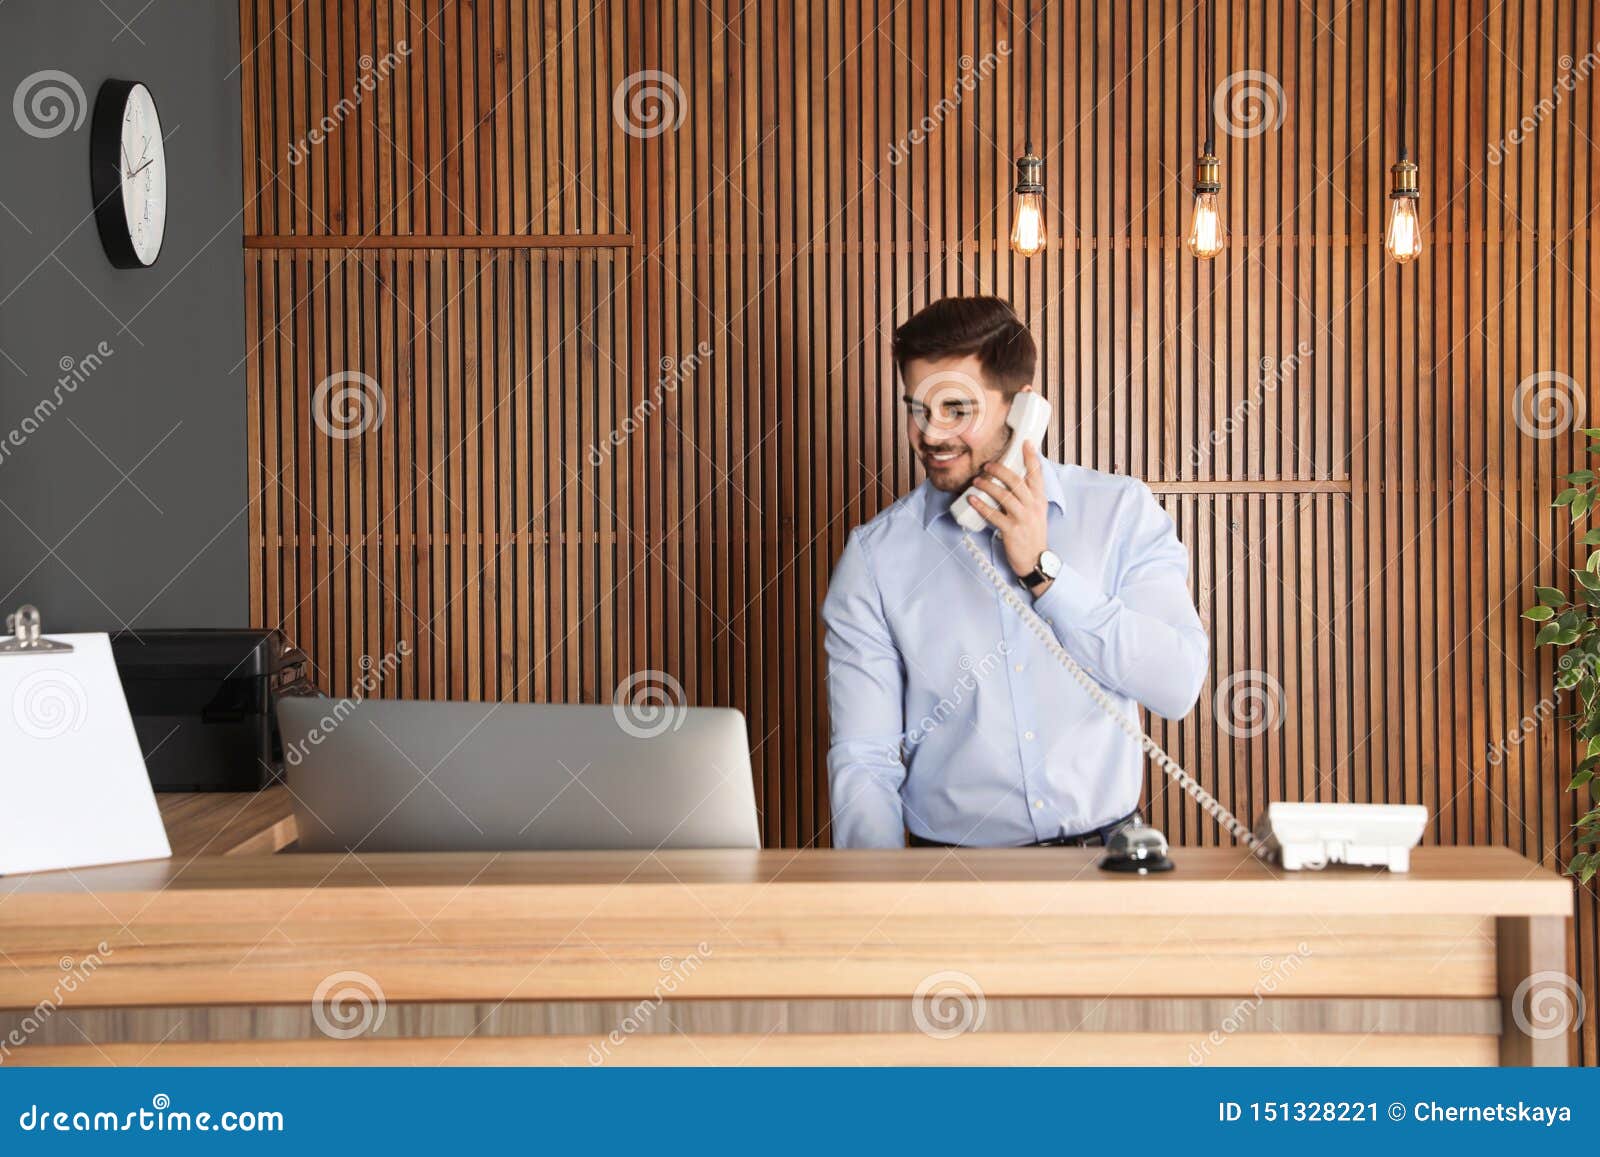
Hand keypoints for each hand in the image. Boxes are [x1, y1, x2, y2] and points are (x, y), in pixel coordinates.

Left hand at [969, 441, 1051, 592]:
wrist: (1035, 559)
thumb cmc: (1033, 534)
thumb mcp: (1037, 512)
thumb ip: (1028, 495)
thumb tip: (1014, 479)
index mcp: (1040, 499)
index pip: (1037, 474)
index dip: (1031, 458)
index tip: (1026, 443)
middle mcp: (1033, 506)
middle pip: (1016, 481)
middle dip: (1000, 470)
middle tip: (987, 464)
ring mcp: (1023, 518)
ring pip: (1004, 496)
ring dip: (988, 485)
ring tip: (976, 481)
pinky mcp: (1012, 530)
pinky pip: (994, 514)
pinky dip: (981, 506)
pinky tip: (972, 500)